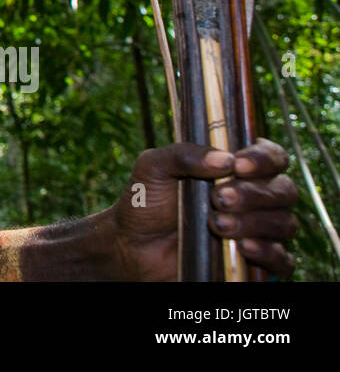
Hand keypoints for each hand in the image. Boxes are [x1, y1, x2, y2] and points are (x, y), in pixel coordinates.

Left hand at [109, 138, 297, 280]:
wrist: (134, 244)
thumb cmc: (146, 200)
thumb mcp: (153, 167)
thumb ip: (182, 154)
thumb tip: (223, 159)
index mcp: (234, 167)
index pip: (271, 156)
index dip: (263, 159)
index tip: (238, 166)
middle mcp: (254, 196)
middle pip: (283, 190)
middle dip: (253, 194)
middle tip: (219, 199)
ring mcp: (258, 230)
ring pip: (284, 223)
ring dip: (253, 223)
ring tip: (216, 224)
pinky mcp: (257, 263)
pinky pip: (283, 260)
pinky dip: (268, 252)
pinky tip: (242, 247)